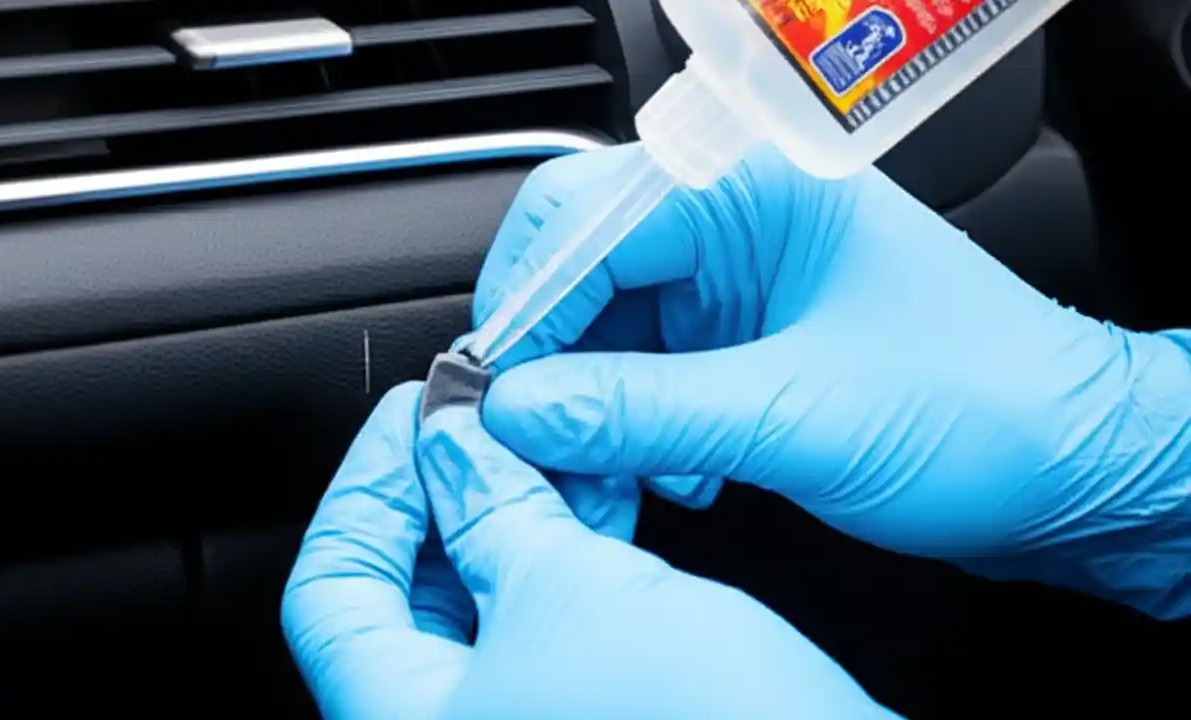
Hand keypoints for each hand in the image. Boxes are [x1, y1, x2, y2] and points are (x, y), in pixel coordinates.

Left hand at [281, 383, 638, 717]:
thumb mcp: (568, 587)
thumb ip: (491, 506)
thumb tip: (452, 443)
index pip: (331, 588)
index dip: (366, 486)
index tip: (410, 414)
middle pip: (402, 592)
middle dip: (446, 489)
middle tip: (476, 415)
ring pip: (481, 602)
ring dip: (509, 510)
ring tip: (548, 440)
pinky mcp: (582, 713)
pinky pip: (543, 622)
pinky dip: (558, 553)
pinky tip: (593, 494)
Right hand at [475, 143, 1190, 618]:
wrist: (1074, 472)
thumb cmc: (988, 406)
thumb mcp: (797, 415)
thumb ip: (644, 410)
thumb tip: (523, 407)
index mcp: (758, 189)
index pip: (587, 221)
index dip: (528, 312)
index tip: (495, 395)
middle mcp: (738, 223)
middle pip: (582, 272)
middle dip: (551, 367)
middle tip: (534, 441)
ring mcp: (737, 283)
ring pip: (605, 332)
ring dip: (590, 413)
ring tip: (610, 482)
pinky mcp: (740, 342)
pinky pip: (643, 373)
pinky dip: (631, 429)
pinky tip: (668, 477)